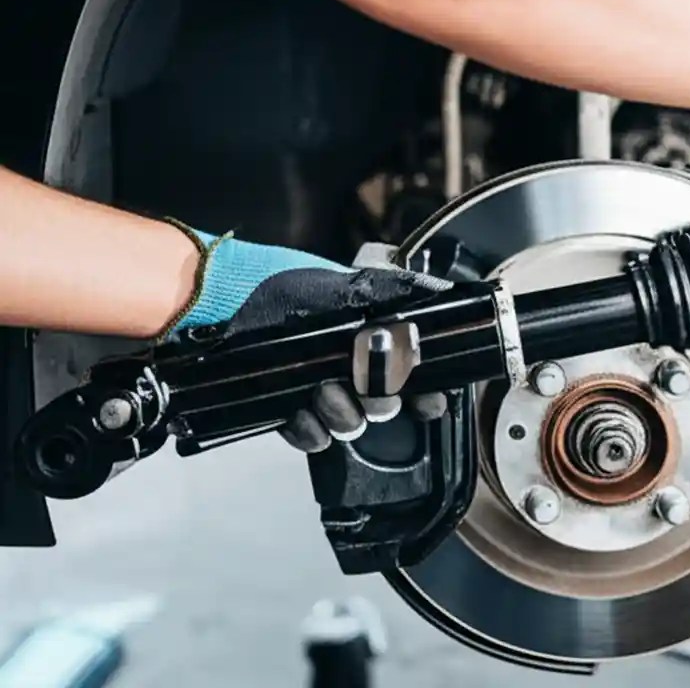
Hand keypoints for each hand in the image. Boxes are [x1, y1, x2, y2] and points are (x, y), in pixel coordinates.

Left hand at [165, 226, 452, 451]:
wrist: (219, 308)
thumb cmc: (280, 288)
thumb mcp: (349, 284)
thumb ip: (398, 292)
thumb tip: (437, 295)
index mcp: (368, 335)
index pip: (413, 371)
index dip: (425, 390)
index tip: (429, 399)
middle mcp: (347, 364)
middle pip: (387, 403)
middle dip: (379, 398)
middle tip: (365, 383)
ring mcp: (318, 389)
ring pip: (351, 424)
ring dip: (342, 413)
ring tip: (324, 392)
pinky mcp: (286, 409)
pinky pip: (312, 437)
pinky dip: (309, 429)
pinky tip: (302, 413)